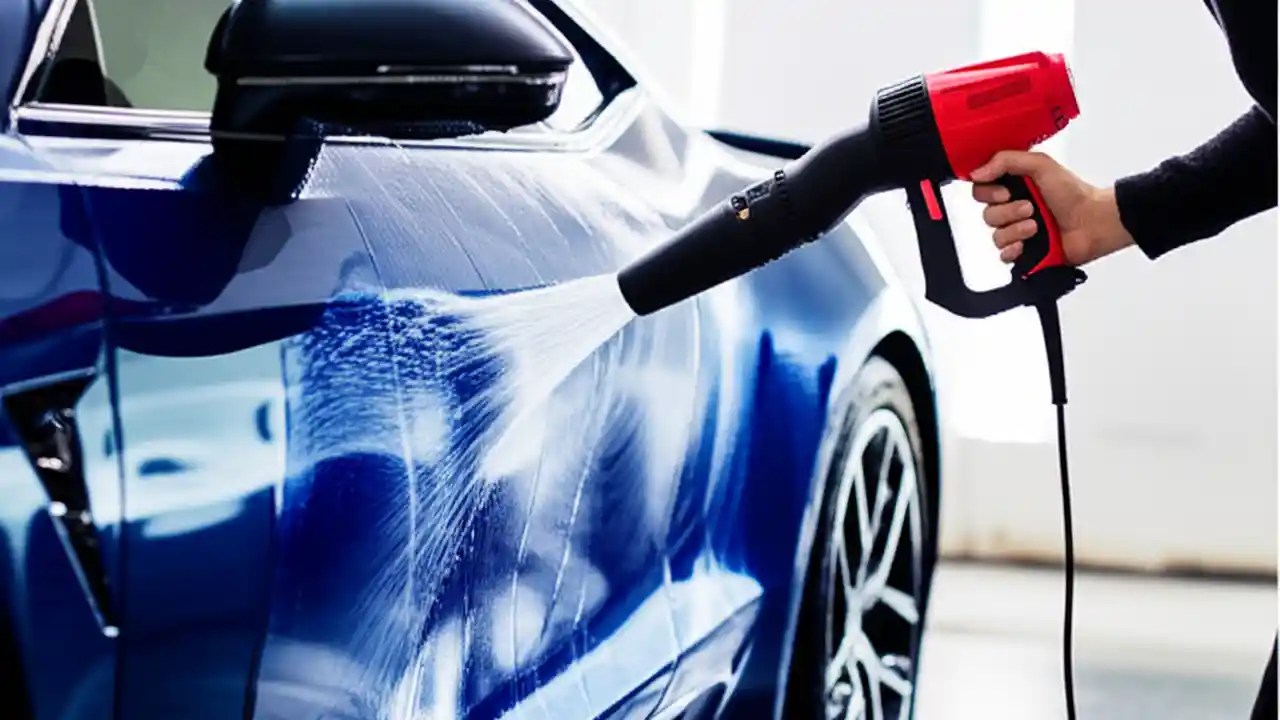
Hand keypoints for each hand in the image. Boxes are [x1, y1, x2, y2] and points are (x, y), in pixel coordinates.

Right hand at [971, 151, 1134, 266]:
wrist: (1093, 222)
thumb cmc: (1074, 193)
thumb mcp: (1041, 164)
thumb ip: (1007, 160)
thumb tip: (977, 172)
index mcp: (1014, 186)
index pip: (981, 189)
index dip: (987, 192)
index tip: (1005, 192)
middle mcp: (1013, 208)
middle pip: (986, 213)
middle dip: (1007, 212)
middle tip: (1029, 208)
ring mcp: (1018, 231)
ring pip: (995, 235)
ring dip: (1015, 230)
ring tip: (1036, 226)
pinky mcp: (1023, 251)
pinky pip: (1003, 254)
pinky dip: (1013, 250)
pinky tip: (1028, 243)